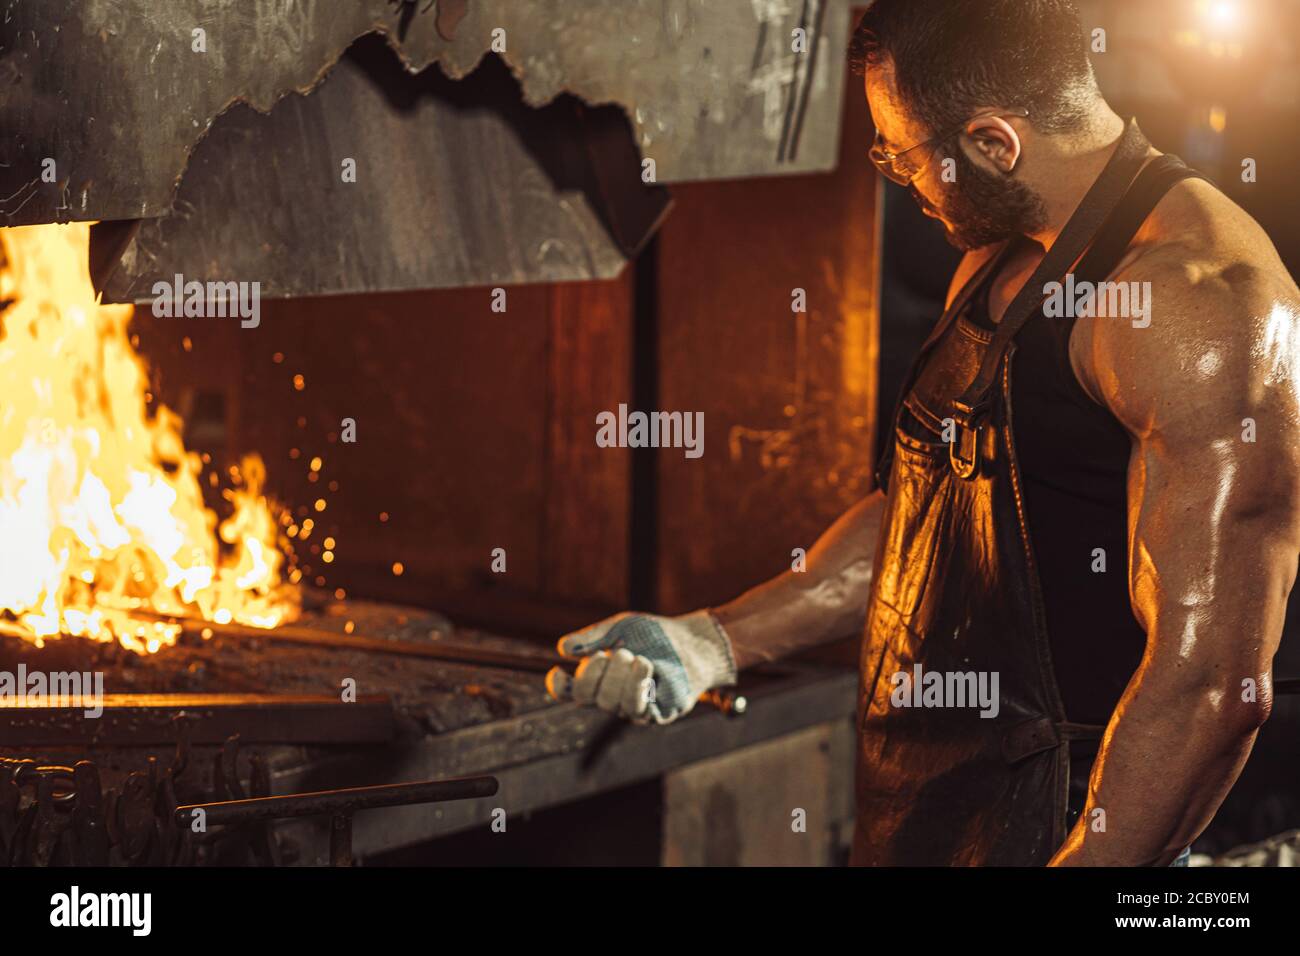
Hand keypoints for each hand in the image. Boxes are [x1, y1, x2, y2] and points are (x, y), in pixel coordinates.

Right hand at [545, 611, 737, 723]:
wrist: (691, 643)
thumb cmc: (654, 635)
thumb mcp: (619, 628)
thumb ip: (593, 637)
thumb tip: (563, 648)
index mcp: (597, 678)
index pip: (568, 691)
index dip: (558, 685)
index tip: (558, 669)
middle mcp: (610, 697)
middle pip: (585, 695)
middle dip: (598, 669)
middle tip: (620, 651)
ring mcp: (631, 708)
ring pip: (609, 702)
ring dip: (622, 675)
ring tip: (641, 658)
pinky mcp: (654, 715)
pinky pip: (635, 708)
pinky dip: (638, 685)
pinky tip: (647, 668)